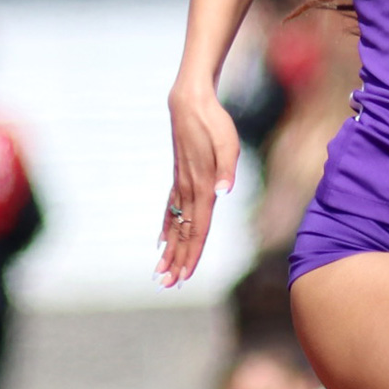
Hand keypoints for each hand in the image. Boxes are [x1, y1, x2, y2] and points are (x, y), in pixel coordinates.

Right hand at [159, 82, 239, 287]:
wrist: (190, 102)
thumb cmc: (214, 122)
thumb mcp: (228, 142)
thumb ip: (226, 168)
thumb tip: (224, 190)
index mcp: (202, 185)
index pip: (198, 228)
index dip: (192, 254)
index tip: (184, 276)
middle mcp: (189, 189)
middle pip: (184, 233)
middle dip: (177, 261)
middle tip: (168, 286)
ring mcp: (181, 184)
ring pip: (175, 224)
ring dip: (169, 250)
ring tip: (160, 272)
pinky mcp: (179, 177)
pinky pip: (170, 209)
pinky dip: (166, 228)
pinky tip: (160, 241)